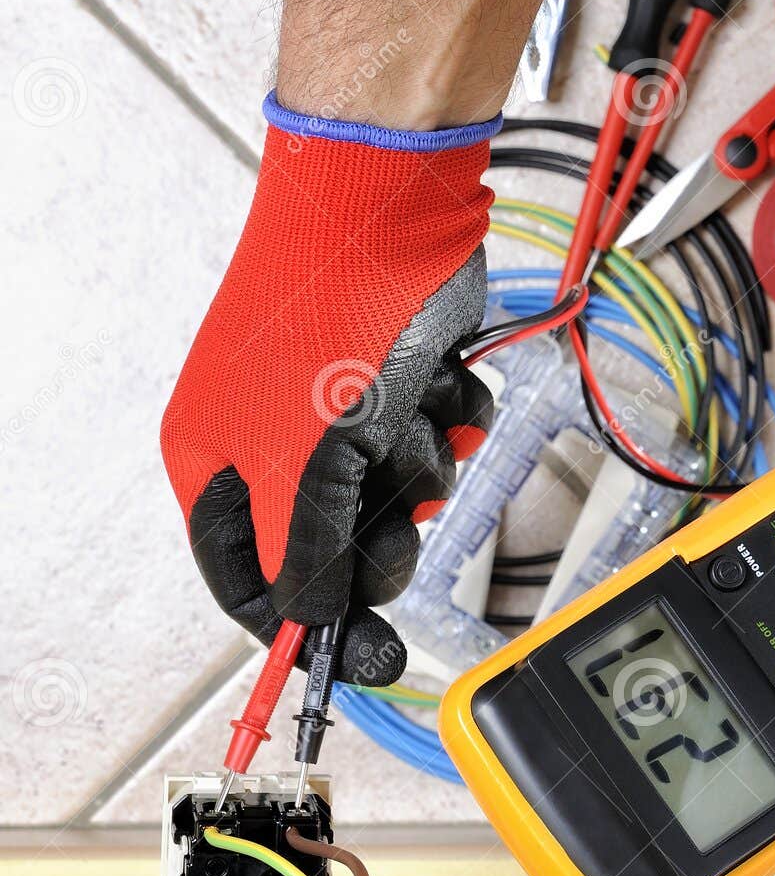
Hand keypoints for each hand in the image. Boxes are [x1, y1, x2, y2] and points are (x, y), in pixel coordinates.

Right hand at [160, 115, 495, 684]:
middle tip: (394, 501)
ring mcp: (341, 412)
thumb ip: (305, 558)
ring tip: (408, 413)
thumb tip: (310, 629)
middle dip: (384, 527)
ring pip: (401, 494)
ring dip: (423, 462)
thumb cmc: (329, 320)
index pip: (254, 582)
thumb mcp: (304, 465)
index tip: (363, 663)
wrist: (394, 212)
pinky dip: (453, 420)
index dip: (309, 625)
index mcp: (219, 465)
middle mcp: (275, 442)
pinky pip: (442, 443)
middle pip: (340, 547)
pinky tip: (440, 384)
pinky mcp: (402, 385)